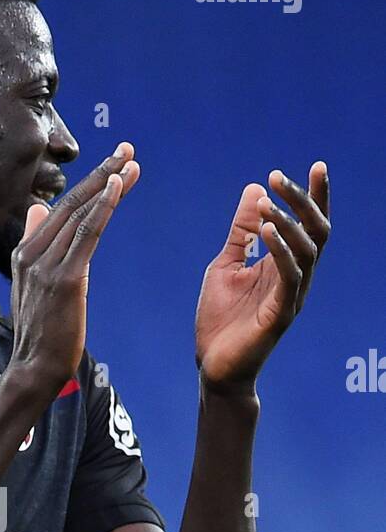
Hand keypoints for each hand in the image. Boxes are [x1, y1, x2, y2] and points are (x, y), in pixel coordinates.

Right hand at [9, 142, 139, 389]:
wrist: (34, 368)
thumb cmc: (40, 332)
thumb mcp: (31, 284)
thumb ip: (34, 244)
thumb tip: (38, 208)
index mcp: (24, 252)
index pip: (60, 209)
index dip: (88, 183)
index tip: (113, 164)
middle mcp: (31, 253)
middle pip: (71, 203)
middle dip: (101, 173)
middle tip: (127, 149)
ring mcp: (46, 266)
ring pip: (81, 214)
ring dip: (108, 184)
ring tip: (131, 162)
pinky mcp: (65, 279)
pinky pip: (87, 235)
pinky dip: (103, 207)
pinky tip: (117, 187)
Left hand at [195, 162, 330, 390]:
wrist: (214, 366)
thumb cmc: (221, 319)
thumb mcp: (226, 264)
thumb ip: (240, 231)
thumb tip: (254, 188)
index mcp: (285, 265)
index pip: (310, 225)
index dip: (316, 196)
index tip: (318, 165)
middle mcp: (295, 277)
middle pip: (316, 232)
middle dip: (302, 201)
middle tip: (278, 177)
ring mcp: (291, 296)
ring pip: (306, 251)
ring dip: (286, 222)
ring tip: (265, 203)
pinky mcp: (280, 315)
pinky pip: (289, 277)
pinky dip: (280, 250)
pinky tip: (266, 230)